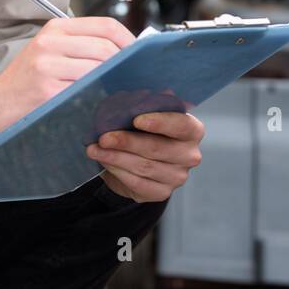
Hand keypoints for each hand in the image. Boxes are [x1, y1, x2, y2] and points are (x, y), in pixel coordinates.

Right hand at [0, 16, 134, 134]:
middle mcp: (51, 42)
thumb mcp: (51, 52)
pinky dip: (97, 97)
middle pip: (106, 48)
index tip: (137, 55)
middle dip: (124, 65)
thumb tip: (127, 51)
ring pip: (98, 70)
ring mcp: (47, 66)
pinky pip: (85, 91)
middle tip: (131, 78)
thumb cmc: (27, 81)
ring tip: (118, 91)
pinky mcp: (46, 90)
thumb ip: (82, 47)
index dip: (128, 40)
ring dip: (113, 82)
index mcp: (56, 28)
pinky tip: (99, 102)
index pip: (106, 26)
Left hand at [88, 111, 204, 202]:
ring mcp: (178, 177)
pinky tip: (104, 162)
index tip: (136, 119)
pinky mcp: (162, 193)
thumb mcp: (148, 113)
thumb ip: (148, 105)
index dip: (160, 122)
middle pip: (157, 148)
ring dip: (116, 157)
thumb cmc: (146, 131)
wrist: (142, 161)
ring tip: (95, 150)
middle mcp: (190, 155)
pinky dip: (118, 172)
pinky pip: (138, 183)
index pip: (181, 125)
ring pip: (144, 167)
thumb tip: (142, 96)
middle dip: (127, 142)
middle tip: (104, 137)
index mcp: (192, 130)